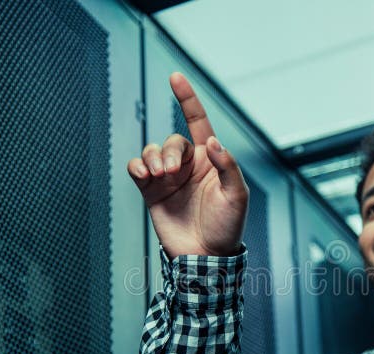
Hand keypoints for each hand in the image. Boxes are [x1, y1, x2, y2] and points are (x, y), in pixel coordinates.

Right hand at [127, 72, 248, 256]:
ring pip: (152, 152)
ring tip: (159, 176)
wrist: (205, 256)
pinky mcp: (151, 192)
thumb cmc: (227, 227)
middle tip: (172, 172)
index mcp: (210, 160)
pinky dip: (136, 166)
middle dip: (169, 152)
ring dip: (153, 159)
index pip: (198, 122)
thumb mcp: (236, 195)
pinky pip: (137, 168)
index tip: (175, 77)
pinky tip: (144, 175)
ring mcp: (168, 178)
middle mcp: (188, 165)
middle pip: (171, 141)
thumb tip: (211, 141)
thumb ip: (226, 165)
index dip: (187, 99)